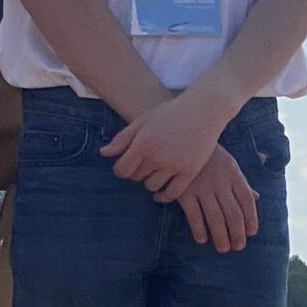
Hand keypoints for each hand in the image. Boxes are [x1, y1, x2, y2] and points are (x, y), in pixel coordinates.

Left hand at [103, 91, 225, 203]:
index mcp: (143, 144)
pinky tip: (159, 193)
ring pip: (152, 186)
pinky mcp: (190, 172)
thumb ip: (122, 139)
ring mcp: (174, 166)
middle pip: (136, 177)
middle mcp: (157, 157)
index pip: (122, 170)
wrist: (203, 110)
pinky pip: (172, 194)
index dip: (121, 169)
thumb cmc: (170, 114)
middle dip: (136, 171)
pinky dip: (163, 196)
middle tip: (144, 162)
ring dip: (150, 181)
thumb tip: (103, 154)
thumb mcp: (143, 121)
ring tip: (154, 171)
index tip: (126, 165)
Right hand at [174, 146, 259, 251]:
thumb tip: (256, 198)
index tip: (251, 233)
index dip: (251, 220)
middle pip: (233, 214)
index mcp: (234, 176)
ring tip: (223, 248)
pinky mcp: (184, 192)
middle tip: (237, 247)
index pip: (247, 202)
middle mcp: (220, 184)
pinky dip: (199, 229)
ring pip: (215, 218)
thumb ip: (242, 183)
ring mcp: (202, 188)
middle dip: (237, 234)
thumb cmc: (210, 155)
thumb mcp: (230, 165)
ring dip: (220, 236)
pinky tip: (202, 239)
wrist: (182, 139)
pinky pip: (194, 215)